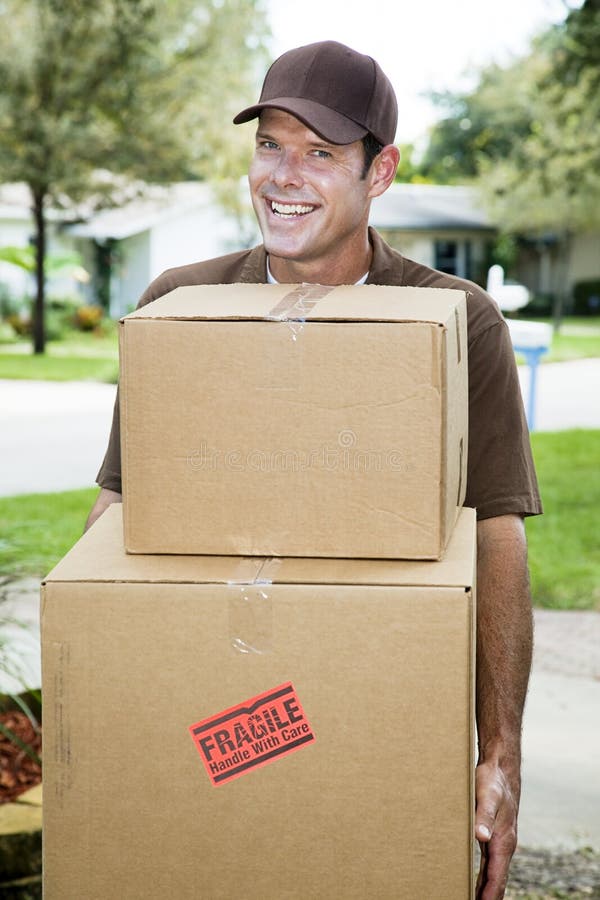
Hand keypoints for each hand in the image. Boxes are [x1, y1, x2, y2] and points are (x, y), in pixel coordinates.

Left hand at [475, 760, 518, 898]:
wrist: (500, 769)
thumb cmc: (492, 782)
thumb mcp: (487, 796)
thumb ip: (483, 816)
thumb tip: (481, 837)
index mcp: (503, 840)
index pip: (497, 875)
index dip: (490, 894)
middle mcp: (503, 845)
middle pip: (497, 879)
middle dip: (489, 896)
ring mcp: (499, 841)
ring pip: (494, 872)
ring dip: (487, 889)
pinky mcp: (493, 835)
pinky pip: (490, 862)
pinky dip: (486, 876)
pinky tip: (478, 881)